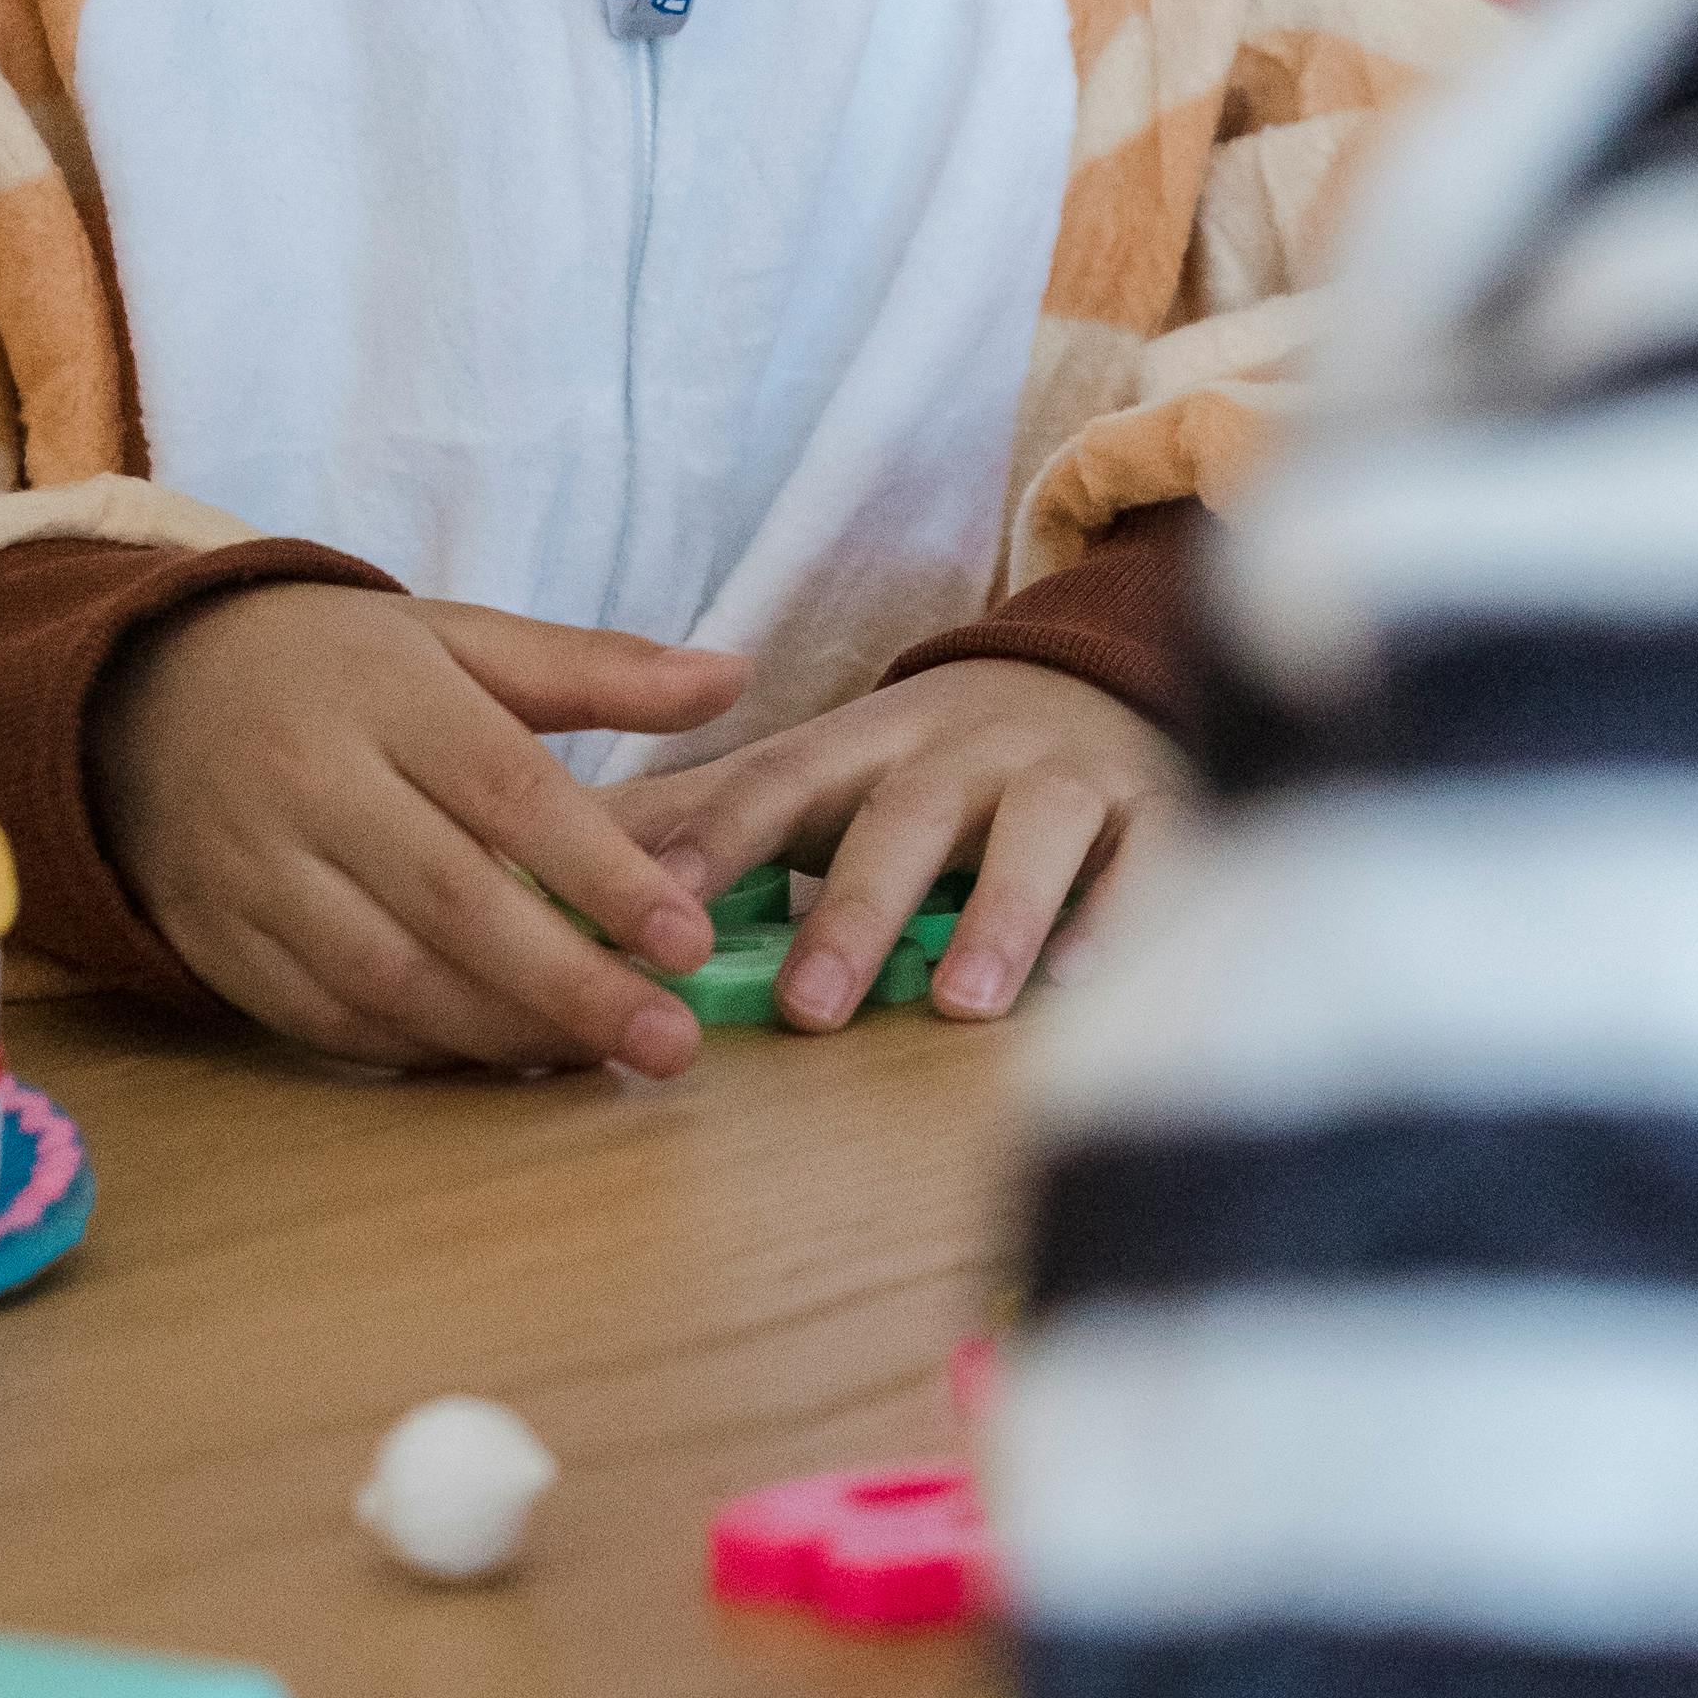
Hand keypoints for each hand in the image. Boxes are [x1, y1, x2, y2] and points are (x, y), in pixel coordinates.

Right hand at [93, 584, 746, 1073]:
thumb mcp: (457, 639)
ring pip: (387, 976)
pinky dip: (414, 1049)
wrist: (146, 691)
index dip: (602, 875)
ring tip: (597, 1060)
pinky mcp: (217, 940)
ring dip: (500, 1032)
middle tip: (670, 1043)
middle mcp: (311, 783)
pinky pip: (324, 1018)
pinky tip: (494, 1058)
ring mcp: (253, 870)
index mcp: (387, 695)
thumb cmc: (340, 667)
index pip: (510, 792)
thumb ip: (595, 669)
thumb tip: (733, 677)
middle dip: (569, 985)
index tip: (689, 941)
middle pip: (453, 902)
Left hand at [614, 661, 1182, 1028]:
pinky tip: (1089, 982)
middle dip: (856, 910)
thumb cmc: (925, 770)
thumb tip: (540, 877)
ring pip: (1035, 834)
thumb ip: (704, 823)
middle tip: (811, 1010)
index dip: (718, 839)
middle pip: (906, 818)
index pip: (777, 782)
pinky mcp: (1156, 806)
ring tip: (955, 1005)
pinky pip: (1150, 858)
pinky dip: (1123, 916)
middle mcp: (963, 751)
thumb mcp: (822, 777)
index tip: (661, 911)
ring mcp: (1064, 775)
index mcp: (864, 744)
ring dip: (997, 915)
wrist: (1094, 687)